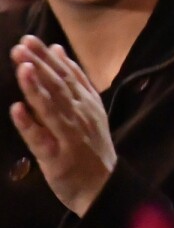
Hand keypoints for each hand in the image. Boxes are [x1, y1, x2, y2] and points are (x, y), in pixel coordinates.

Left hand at [9, 36, 115, 215]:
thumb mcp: (89, 108)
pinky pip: (41, 139)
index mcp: (87, 103)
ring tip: (22, 67)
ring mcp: (69, 136)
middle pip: (58, 87)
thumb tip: (58, 49)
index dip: (48, 57)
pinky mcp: (57, 157)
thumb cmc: (91, 146)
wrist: (103, 187)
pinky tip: (17, 109)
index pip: (67, 75)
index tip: (30, 39)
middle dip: (39, 65)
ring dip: (36, 87)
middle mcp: (79, 116)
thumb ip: (74, 80)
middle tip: (21, 46)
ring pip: (51, 108)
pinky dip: (30, 124)